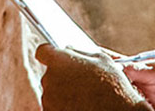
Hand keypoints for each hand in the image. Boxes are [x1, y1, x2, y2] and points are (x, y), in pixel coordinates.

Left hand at [35, 44, 150, 110]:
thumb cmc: (111, 85)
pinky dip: (64, 106)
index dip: (51, 54)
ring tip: (83, 96)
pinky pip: (54, 106)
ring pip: (52, 91)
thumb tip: (69, 49)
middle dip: (62, 76)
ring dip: (63, 92)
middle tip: (80, 81)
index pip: (43, 52)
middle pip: (50, 73)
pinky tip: (79, 106)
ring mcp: (48, 99)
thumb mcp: (101, 60)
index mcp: (59, 60)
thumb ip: (81, 52)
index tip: (58, 58)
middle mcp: (49, 79)